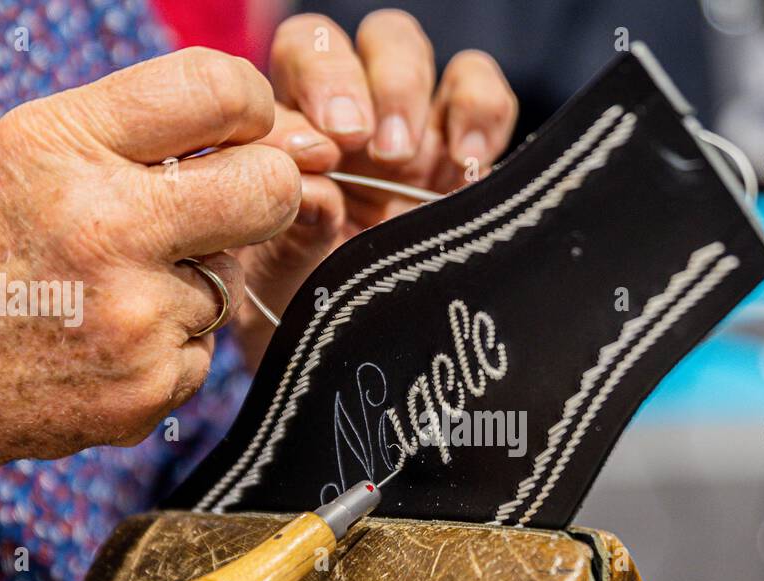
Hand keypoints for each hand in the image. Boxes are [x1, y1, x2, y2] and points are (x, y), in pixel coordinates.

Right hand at [0, 48, 300, 561]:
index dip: (251, 105)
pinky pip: (202, 350)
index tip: (246, 127)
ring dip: (190, 285)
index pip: (215, 91)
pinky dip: (167, 347)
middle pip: (268, 190)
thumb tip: (241, 134)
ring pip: (229, 282)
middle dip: (265, 191)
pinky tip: (99, 345)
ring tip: (104, 294)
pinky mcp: (147, 386)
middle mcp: (105, 228)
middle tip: (233, 205)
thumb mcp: (12, 156)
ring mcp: (132, 317)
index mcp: (61, 148)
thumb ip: (119, 139)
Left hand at [229, 10, 517, 367]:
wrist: (350, 358)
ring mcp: (411, 128)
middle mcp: (351, 113)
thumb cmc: (302, 305)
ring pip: (409, 49)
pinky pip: (483, 93)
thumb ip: (290, 226)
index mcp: (293, 125)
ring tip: (405, 158)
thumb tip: (315, 188)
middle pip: (354, 40)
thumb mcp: (281, 274)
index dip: (313, 87)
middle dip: (361, 81)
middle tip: (366, 145)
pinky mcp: (467, 157)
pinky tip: (467, 166)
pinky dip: (481, 110)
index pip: (299, 57)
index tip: (321, 148)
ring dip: (407, 89)